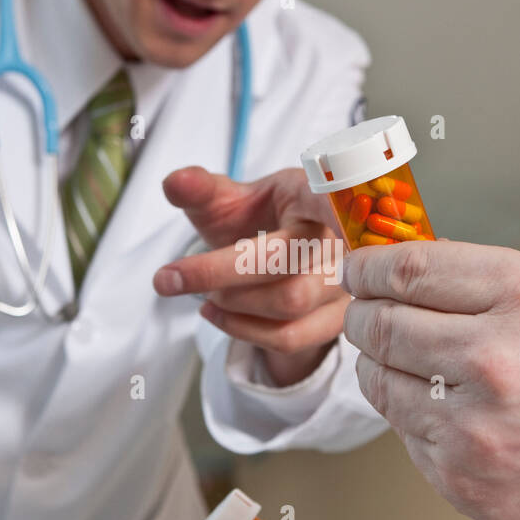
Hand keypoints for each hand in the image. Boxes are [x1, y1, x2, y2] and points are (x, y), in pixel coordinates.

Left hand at [153, 166, 348, 385]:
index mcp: (311, 196)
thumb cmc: (253, 223)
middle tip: (174, 277)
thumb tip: (174, 183)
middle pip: (288, 261)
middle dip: (219, 273)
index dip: (333, 200)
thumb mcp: (224, 201)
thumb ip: (199, 190)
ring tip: (205, 296)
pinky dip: (243, 330)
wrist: (275, 262)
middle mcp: (339, 238)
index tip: (330, 197)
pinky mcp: (337, 319)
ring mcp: (345, 282)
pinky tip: (218, 315)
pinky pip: (291, 337)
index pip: (328, 194)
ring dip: (233, 304)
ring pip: (291, 303)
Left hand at [340, 240, 519, 519]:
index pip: (411, 269)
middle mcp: (495, 358)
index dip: (370, 267)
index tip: (360, 269)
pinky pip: (402, 431)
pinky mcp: (457, 477)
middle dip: (362, 314)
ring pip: (379, 379)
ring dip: (378, 365)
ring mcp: (470, 425)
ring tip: (405, 362)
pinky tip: (445, 411)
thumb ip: (496, 287)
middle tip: (365, 313)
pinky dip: (411, 415)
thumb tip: (421, 270)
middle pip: (380, 323)